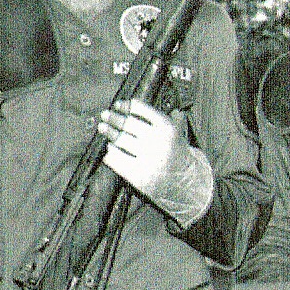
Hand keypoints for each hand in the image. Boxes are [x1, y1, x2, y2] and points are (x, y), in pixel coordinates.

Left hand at [97, 98, 212, 223]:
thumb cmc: (179, 157)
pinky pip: (117, 160)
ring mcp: (147, 160)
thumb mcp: (179, 134)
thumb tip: (143, 106)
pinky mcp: (139, 176)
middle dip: (114, 118)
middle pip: (128, 124)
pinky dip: (111, 153)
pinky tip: (110, 150)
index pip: (141, 109)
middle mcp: (157, 142)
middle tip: (105, 115)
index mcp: (167, 128)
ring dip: (109, 133)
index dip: (126, 105)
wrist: (187, 185)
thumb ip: (163, 117)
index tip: (118, 105)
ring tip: (103, 128)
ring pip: (120, 141)